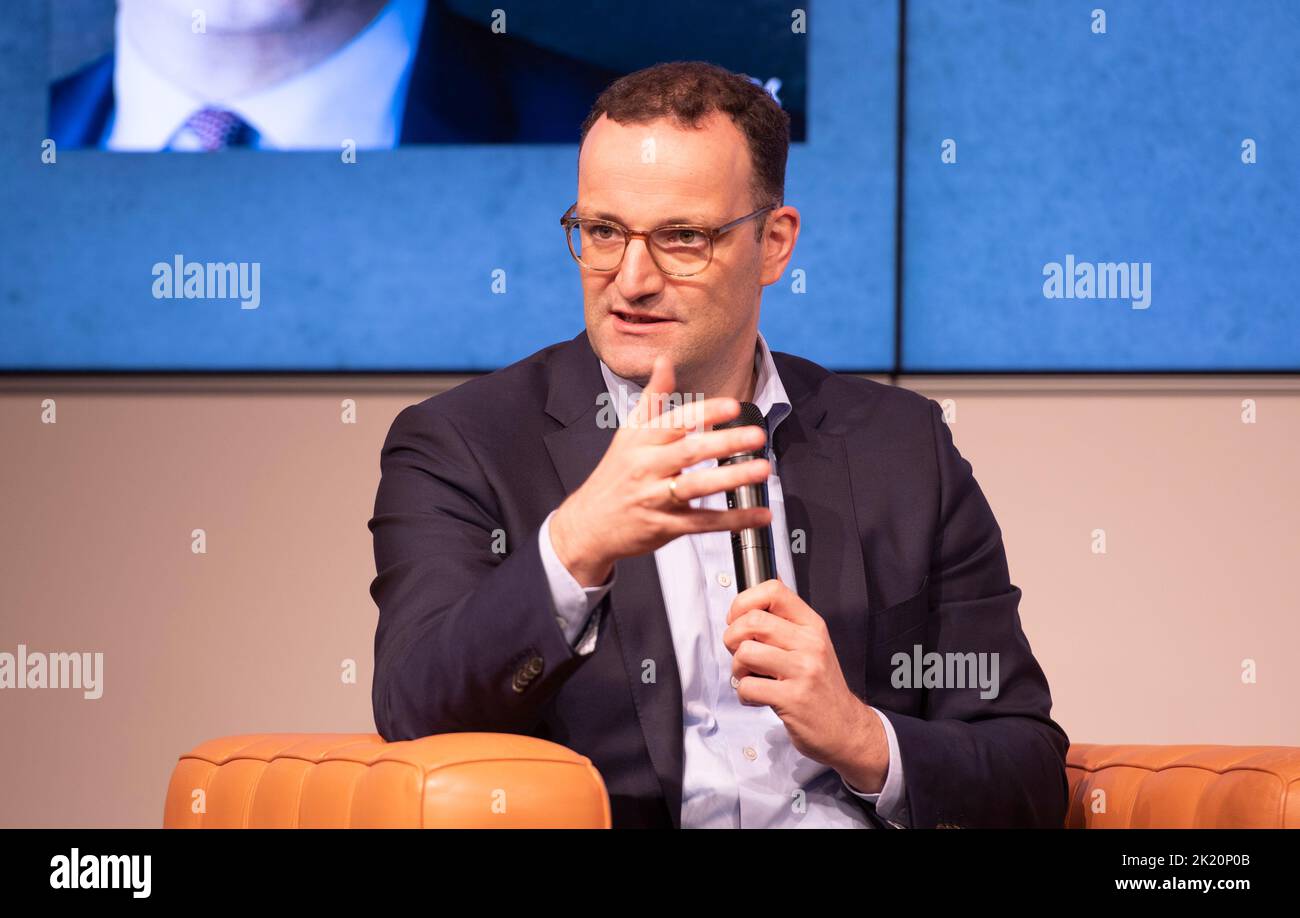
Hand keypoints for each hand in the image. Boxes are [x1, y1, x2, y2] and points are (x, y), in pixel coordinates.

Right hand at [549, 353, 772, 585]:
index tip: (732, 405)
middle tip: (756, 435)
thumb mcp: (628, 433)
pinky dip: (733, 519)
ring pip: (697, 486)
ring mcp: (656, 498)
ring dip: (732, 478)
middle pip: (689, 451)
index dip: (705, 412)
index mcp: (642, 441)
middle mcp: (647, 467)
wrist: (589, 524)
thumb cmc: (615, 474)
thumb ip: (652, 398)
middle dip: (725, 442)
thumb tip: (665, 361)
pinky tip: (758, 514)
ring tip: (762, 469)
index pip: (675, 422)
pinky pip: (703, 522)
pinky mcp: (665, 526)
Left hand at [723, 579, 888, 791]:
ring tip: (749, 678)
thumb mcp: (812, 646)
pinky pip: (747, 687)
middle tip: (740, 653)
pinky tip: (757, 698)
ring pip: (746, 652)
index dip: (743, 602)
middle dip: (732, 637)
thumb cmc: (821, 687)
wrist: (846, 728)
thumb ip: (785, 624)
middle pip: (752, 621)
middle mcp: (810, 643)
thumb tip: (753, 597)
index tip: (737, 619)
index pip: (774, 590)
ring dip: (737, 668)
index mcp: (812, 626)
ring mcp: (803, 671)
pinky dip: (744, 695)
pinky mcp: (793, 699)